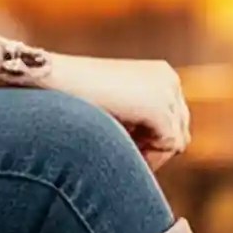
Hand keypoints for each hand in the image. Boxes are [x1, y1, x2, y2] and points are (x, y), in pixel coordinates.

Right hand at [41, 54, 189, 169]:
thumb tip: (158, 153)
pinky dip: (148, 158)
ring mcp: (167, 92)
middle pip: (179, 132)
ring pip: (175, 142)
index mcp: (161, 74)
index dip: (151, 142)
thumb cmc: (72, 96)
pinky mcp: (160, 109)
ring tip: (117, 151)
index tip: (123, 148)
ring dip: (149, 155)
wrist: (54, 81)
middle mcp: (169, 79)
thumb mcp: (115, 108)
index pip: (173, 120)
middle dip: (153, 149)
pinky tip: (120, 152)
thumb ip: (138, 123)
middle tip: (121, 155)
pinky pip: (168, 147)